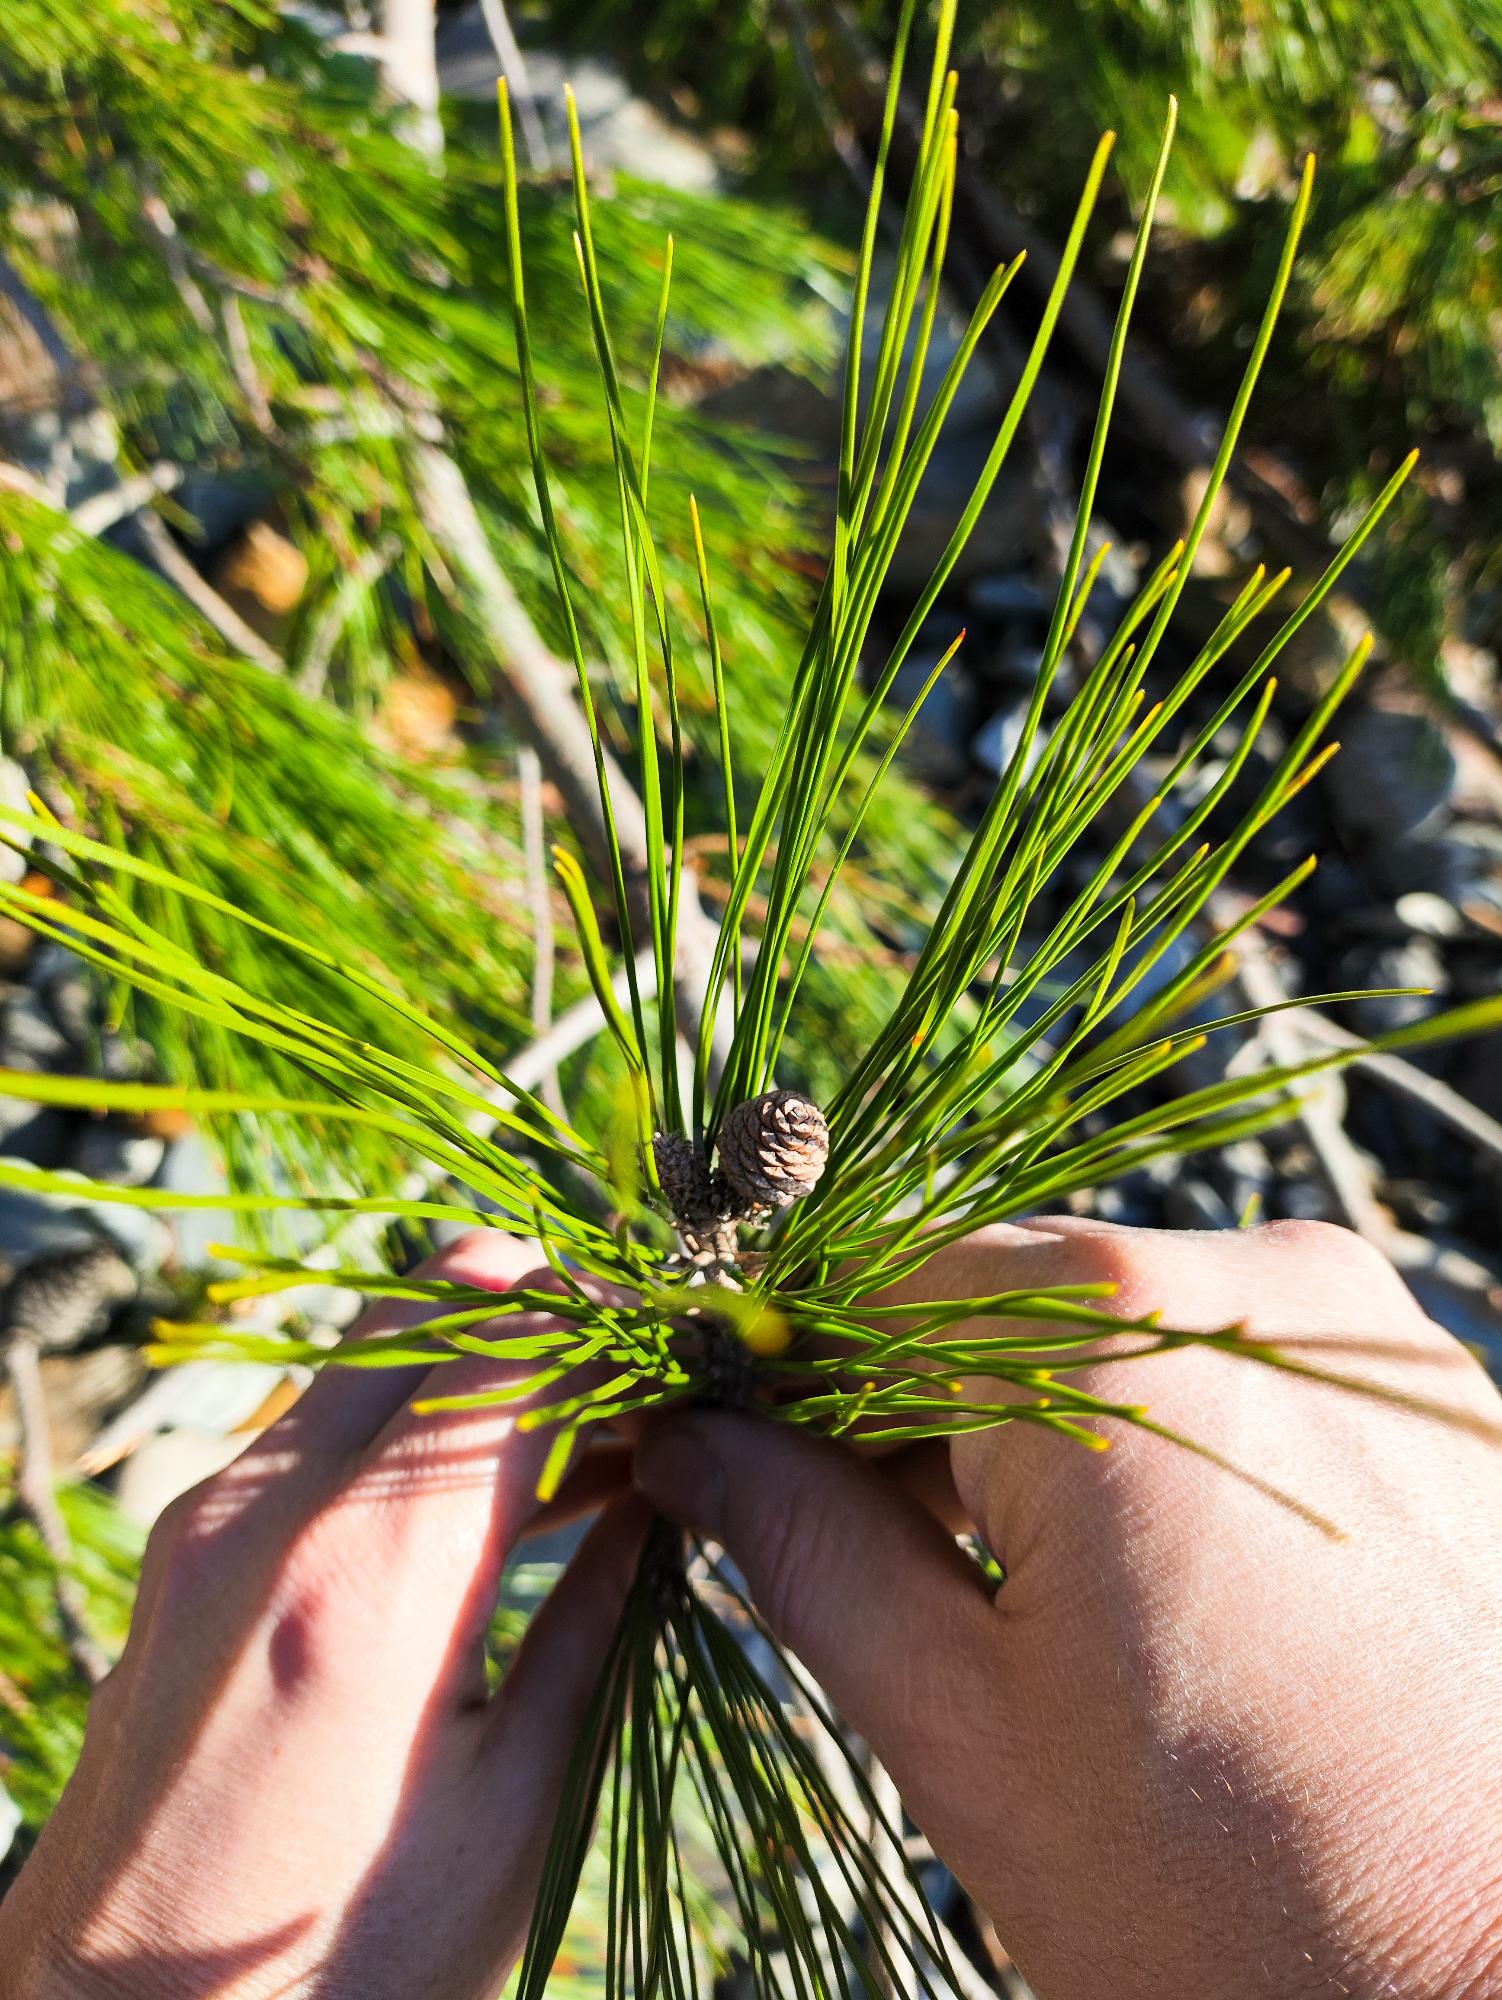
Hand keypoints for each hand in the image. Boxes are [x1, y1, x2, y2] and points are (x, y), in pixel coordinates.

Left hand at [0, 1232, 644, 1999]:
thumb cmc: (343, 1973)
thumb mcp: (518, 1809)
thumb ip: (599, 1621)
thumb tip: (669, 1497)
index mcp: (368, 1573)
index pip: (520, 1336)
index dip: (626, 1330)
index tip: (698, 1373)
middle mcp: (266, 1507)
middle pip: (436, 1295)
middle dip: (557, 1316)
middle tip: (646, 1398)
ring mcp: (206, 1521)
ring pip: (376, 1351)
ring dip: (491, 1372)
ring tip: (602, 1458)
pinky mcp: (181, 1555)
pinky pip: (320, 1428)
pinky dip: (418, 1433)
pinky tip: (499, 1510)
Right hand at [635, 1218, 1501, 1999]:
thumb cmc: (1247, 1902)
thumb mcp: (966, 1730)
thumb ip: (805, 1547)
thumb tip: (691, 1442)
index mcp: (1111, 1330)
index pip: (872, 1283)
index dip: (788, 1375)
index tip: (733, 1459)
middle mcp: (1258, 1274)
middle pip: (1002, 1303)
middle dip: (914, 1417)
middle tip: (871, 1561)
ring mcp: (1371, 1326)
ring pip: (1123, 1340)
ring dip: (1042, 1440)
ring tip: (1036, 1610)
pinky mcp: (1439, 1393)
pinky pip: (1244, 1373)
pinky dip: (1168, 1450)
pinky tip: (1165, 1594)